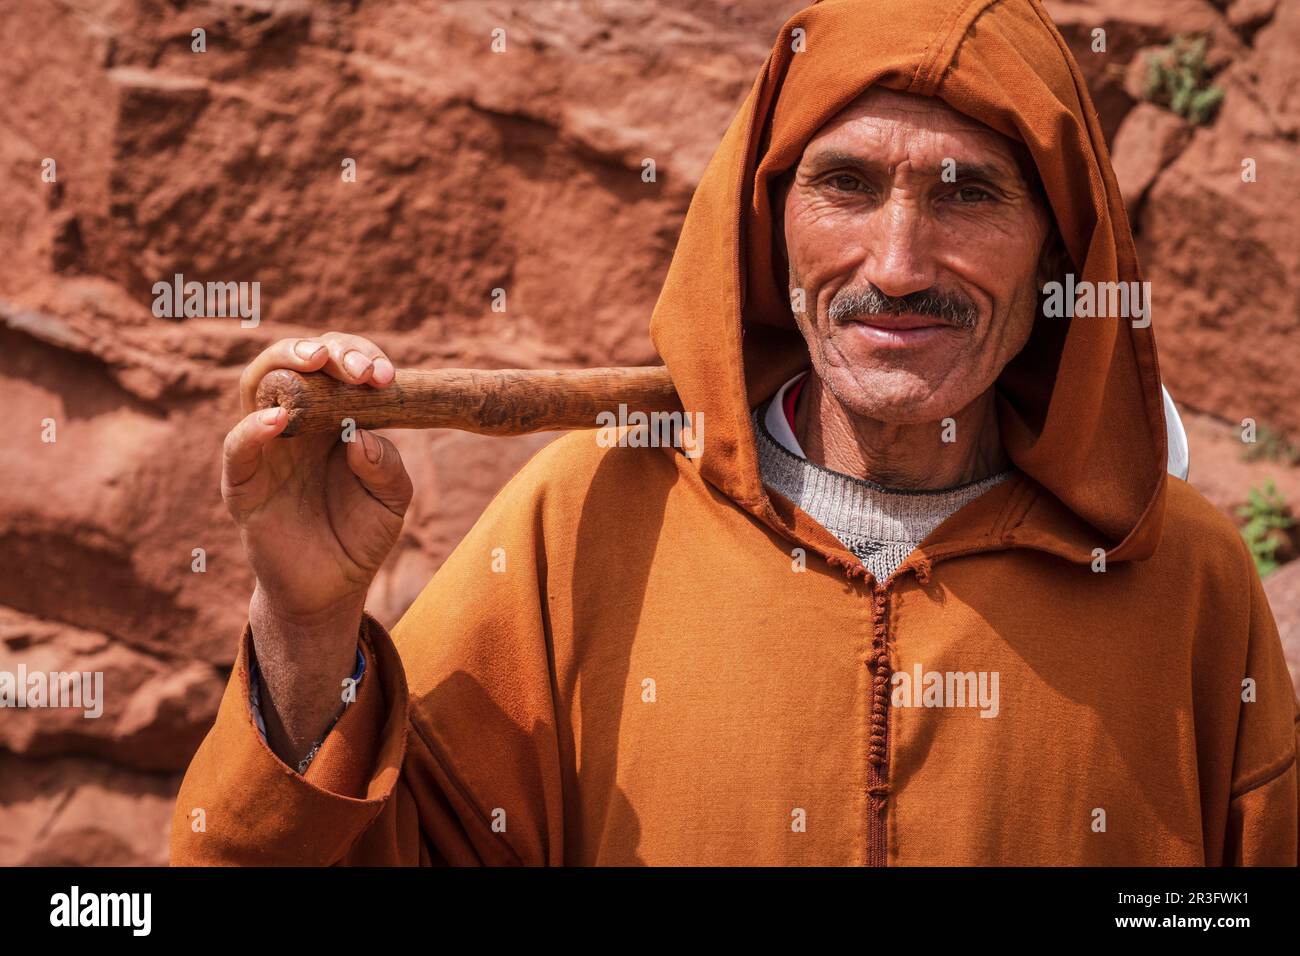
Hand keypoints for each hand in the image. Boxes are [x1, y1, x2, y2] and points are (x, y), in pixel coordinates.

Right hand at [222, 332, 412, 759]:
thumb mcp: (392, 499)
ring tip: (315, 360)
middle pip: (294, 362)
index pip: (337, 366)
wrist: (332, 588)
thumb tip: (361, 437)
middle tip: (356, 366)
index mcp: (333, 416)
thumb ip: (386, 467)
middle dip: (325, 350)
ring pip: (257, 386)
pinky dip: (253, 427)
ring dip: (284, 365)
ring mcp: (266, 448)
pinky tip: (280, 419)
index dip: (359, 357)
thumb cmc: (361, 534)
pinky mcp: (243, 483)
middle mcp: (296, 422)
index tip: (386, 375)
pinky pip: (238, 447)